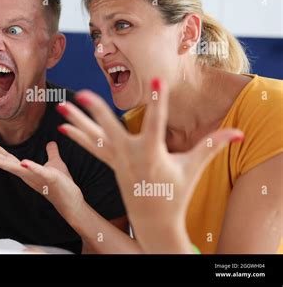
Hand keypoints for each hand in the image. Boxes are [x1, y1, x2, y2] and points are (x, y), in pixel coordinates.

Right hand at [0, 140, 83, 220]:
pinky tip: (24, 162)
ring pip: (16, 169)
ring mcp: (37, 177)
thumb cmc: (62, 184)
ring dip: (2, 164)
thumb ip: (51, 152)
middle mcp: (28, 174)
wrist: (72, 202)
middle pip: (6, 162)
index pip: (8, 158)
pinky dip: (31, 167)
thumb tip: (51, 143)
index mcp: (27, 170)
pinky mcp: (50, 178)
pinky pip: (39, 171)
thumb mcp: (55, 163)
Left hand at [56, 78, 242, 249]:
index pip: (156, 123)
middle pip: (110, 130)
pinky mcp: (111, 165)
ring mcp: (116, 162)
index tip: (158, 80)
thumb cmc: (175, 193)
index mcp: (152, 155)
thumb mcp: (192, 169)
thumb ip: (211, 147)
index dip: (158, 101)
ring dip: (77, 122)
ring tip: (62, 105)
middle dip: (96, 112)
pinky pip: (91, 149)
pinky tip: (64, 127)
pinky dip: (78, 137)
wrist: (155, 220)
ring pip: (94, 138)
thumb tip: (238, 133)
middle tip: (82, 94)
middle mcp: (129, 157)